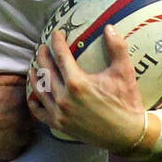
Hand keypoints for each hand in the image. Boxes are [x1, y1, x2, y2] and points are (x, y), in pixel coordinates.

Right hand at [0, 74, 34, 161]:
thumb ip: (13, 79)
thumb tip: (28, 80)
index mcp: (19, 100)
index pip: (34, 96)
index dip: (25, 97)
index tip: (15, 99)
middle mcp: (24, 120)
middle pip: (33, 115)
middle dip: (24, 113)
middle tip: (7, 113)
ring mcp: (20, 138)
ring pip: (29, 131)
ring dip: (21, 127)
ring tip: (3, 125)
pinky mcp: (13, 152)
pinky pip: (20, 145)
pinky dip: (14, 141)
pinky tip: (0, 136)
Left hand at [27, 28, 145, 151]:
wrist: (128, 134)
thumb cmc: (127, 101)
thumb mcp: (124, 72)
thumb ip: (117, 47)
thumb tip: (109, 27)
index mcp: (77, 82)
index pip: (61, 56)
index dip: (57, 42)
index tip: (56, 33)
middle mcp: (64, 98)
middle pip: (46, 71)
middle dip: (43, 56)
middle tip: (43, 47)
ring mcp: (60, 113)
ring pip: (40, 90)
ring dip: (35, 76)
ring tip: (34, 67)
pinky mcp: (60, 125)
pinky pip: (40, 113)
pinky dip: (34, 103)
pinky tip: (33, 95)